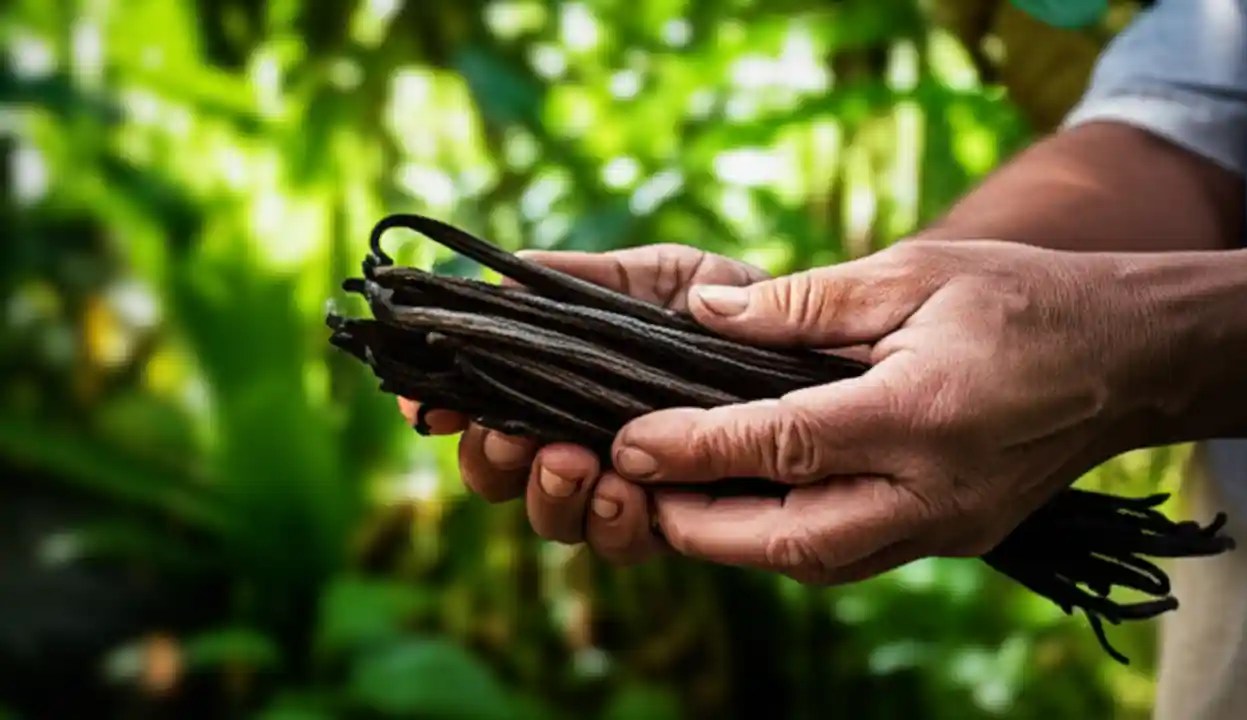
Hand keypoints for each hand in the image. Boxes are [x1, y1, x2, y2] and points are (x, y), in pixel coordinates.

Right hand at [397, 245, 768, 563]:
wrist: (802, 343)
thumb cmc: (718, 307)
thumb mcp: (648, 278)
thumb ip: (576, 281)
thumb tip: (495, 279)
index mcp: (558, 390)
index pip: (483, 411)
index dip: (444, 411)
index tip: (427, 403)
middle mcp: (580, 444)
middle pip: (501, 479)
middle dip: (493, 462)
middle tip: (511, 437)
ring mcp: (624, 487)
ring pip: (555, 520)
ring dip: (550, 497)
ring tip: (572, 463)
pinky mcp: (675, 521)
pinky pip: (625, 541)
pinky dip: (614, 520)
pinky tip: (625, 490)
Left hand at [609, 239, 1162, 583]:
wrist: (1127, 356)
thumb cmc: (1020, 299)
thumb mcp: (913, 272)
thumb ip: (803, 303)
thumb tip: (703, 310)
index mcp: (921, 412)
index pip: (782, 445)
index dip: (694, 449)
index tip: (628, 442)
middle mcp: (934, 489)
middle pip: (791, 540)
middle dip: (700, 527)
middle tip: (637, 491)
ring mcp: (947, 526)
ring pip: (818, 562)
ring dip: (738, 543)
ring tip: (679, 501)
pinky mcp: (953, 538)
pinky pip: (852, 557)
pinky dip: (788, 540)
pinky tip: (751, 506)